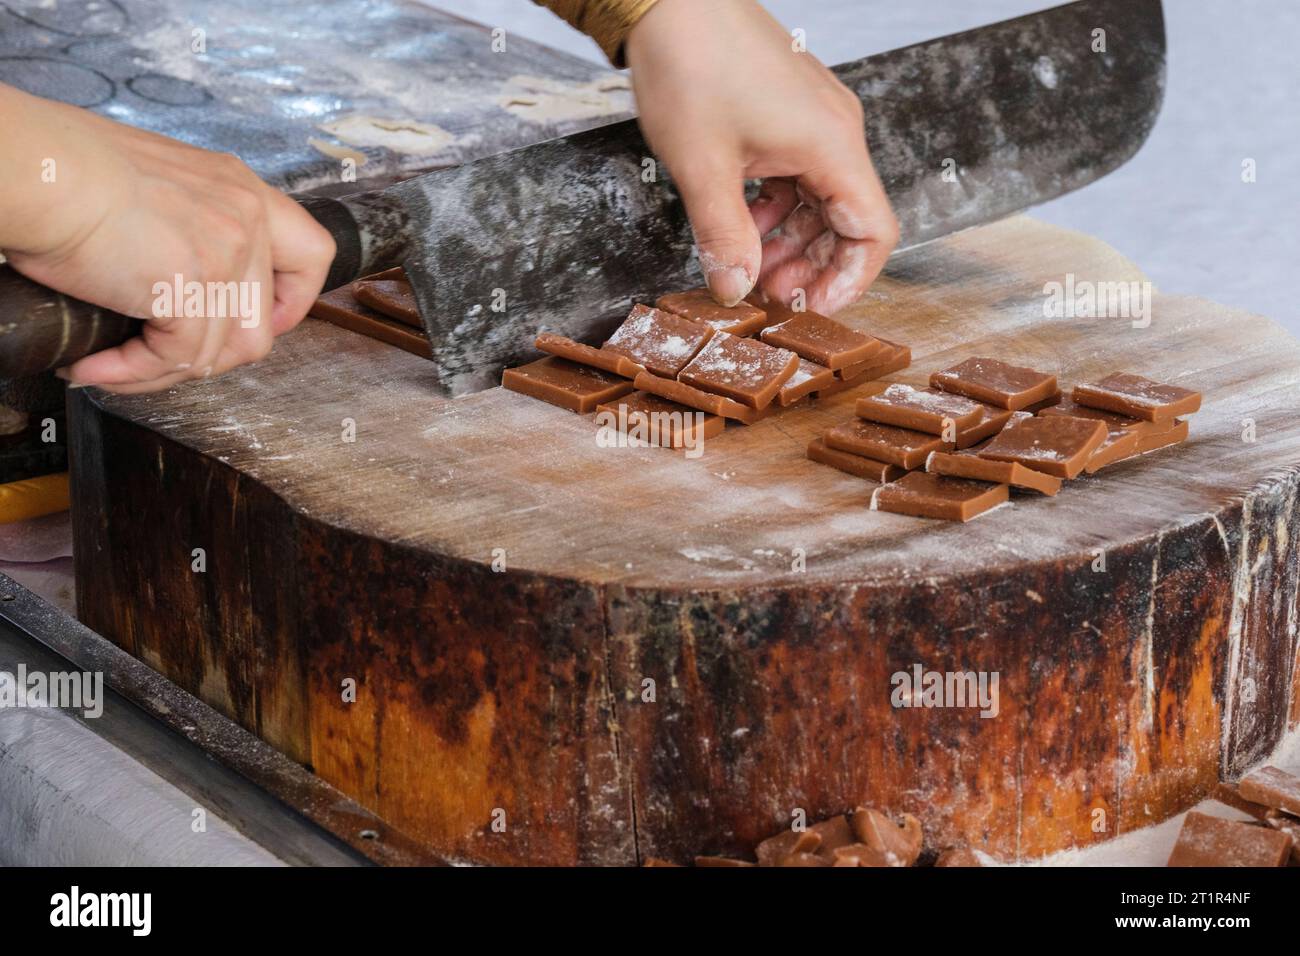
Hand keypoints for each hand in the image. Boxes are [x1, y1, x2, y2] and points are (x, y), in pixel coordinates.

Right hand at [0, 85, 333, 392]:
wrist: (32, 168)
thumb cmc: (64, 173)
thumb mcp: (158, 190)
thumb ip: (191, 231)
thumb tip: (181, 293)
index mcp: (240, 190)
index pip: (312, 255)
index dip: (292, 304)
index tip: (261, 325)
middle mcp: (246, 217)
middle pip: (262, 325)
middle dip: (208, 356)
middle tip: (156, 356)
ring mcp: (226, 251)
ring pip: (222, 353)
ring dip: (164, 370)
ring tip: (113, 364)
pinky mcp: (191, 285)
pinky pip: (177, 358)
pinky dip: (132, 373)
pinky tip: (94, 366)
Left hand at [625, 0, 897, 314]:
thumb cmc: (691, 64)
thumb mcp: (702, 168)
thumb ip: (724, 237)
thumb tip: (734, 289)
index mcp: (831, 145)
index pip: (873, 232)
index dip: (850, 281)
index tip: (811, 308)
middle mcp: (835, 132)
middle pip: (848, 221)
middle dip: (813, 266)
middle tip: (768, 294)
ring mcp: (814, 120)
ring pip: (820, 200)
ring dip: (790, 240)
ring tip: (748, 266)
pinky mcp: (790, 113)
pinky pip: (798, 175)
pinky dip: (775, 208)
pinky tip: (741, 223)